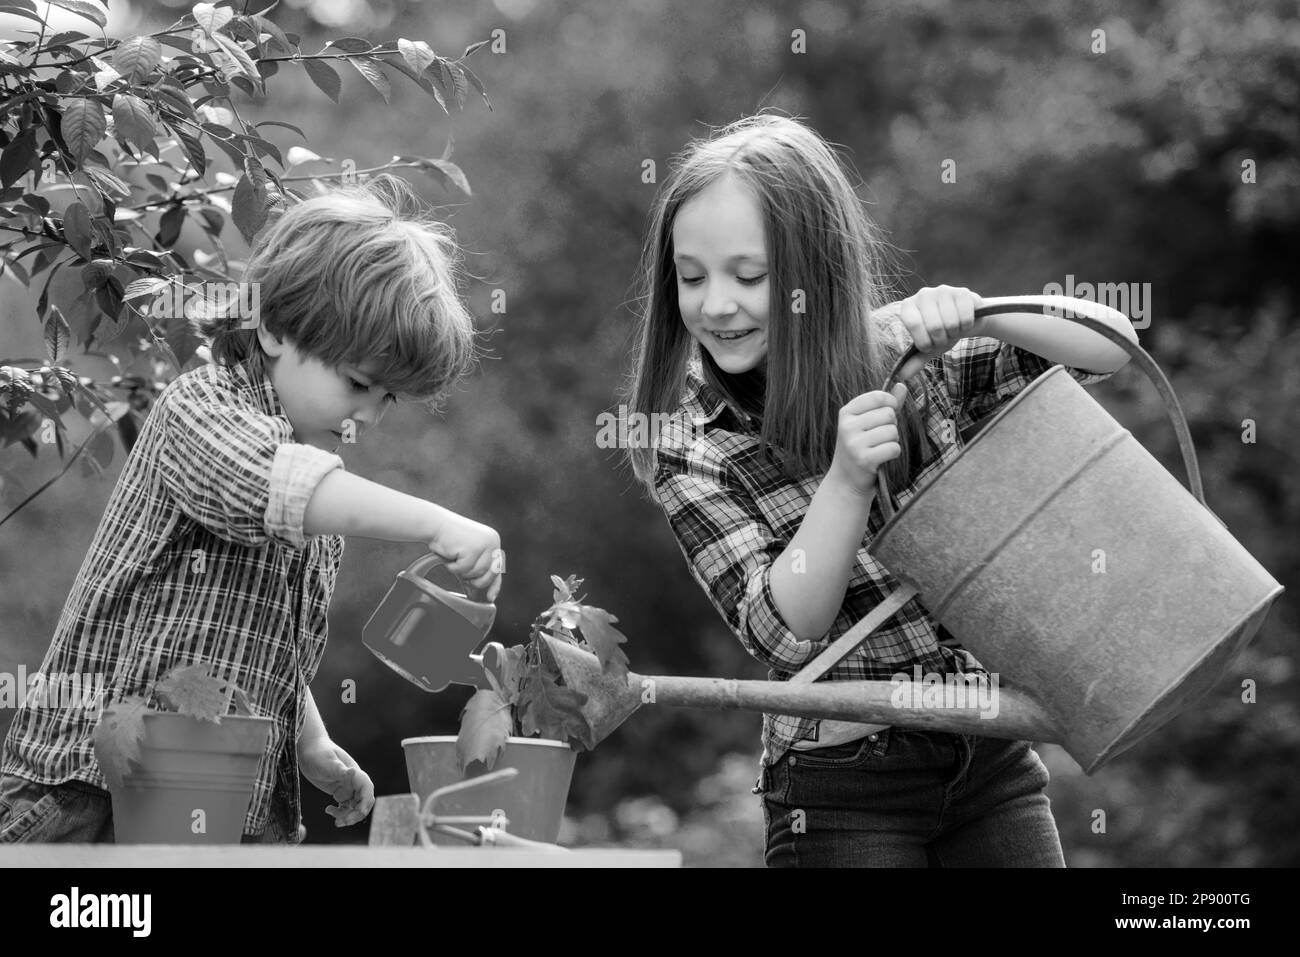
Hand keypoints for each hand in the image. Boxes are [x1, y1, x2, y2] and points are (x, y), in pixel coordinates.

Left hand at [298, 738, 374, 826]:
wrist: (308, 749)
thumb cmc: (318, 753)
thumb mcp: (327, 762)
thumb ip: (340, 770)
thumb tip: (354, 772)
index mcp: (354, 773)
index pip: (367, 789)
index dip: (366, 802)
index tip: (357, 812)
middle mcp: (353, 781)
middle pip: (364, 801)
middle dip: (356, 814)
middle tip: (341, 822)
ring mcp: (347, 787)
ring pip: (355, 806)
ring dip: (348, 816)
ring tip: (336, 822)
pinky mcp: (339, 791)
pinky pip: (345, 806)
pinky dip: (340, 813)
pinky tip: (328, 810)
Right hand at [428, 512, 502, 600]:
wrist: (436, 524)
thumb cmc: (449, 539)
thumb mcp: (468, 553)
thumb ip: (477, 567)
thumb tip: (479, 591)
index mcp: (493, 540)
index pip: (498, 567)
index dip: (494, 584)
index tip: (490, 598)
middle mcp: (493, 540)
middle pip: (489, 573)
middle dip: (475, 580)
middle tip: (462, 576)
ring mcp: (484, 544)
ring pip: (476, 572)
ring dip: (462, 571)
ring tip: (454, 558)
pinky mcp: (473, 548)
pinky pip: (464, 569)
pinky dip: (454, 567)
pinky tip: (449, 556)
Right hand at [827, 382, 908, 496]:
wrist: (846, 479)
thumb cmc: (860, 446)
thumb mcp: (867, 422)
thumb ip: (885, 404)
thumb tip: (902, 385)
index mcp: (846, 412)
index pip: (878, 397)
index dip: (890, 403)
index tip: (887, 413)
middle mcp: (847, 426)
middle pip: (889, 414)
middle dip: (892, 426)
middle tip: (880, 437)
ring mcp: (854, 443)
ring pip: (892, 431)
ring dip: (893, 440)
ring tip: (880, 448)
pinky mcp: (864, 459)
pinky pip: (893, 448)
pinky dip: (893, 453)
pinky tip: (882, 458)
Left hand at [898, 285, 981, 357]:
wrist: (966, 321)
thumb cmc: (943, 334)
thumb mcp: (928, 348)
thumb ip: (914, 361)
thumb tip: (902, 376)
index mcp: (908, 307)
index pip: (914, 324)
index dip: (925, 341)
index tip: (929, 345)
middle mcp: (922, 295)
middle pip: (934, 326)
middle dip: (941, 339)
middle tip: (943, 336)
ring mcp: (942, 290)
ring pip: (951, 322)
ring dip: (955, 333)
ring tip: (953, 329)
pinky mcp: (962, 291)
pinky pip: (965, 317)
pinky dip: (966, 326)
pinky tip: (964, 322)